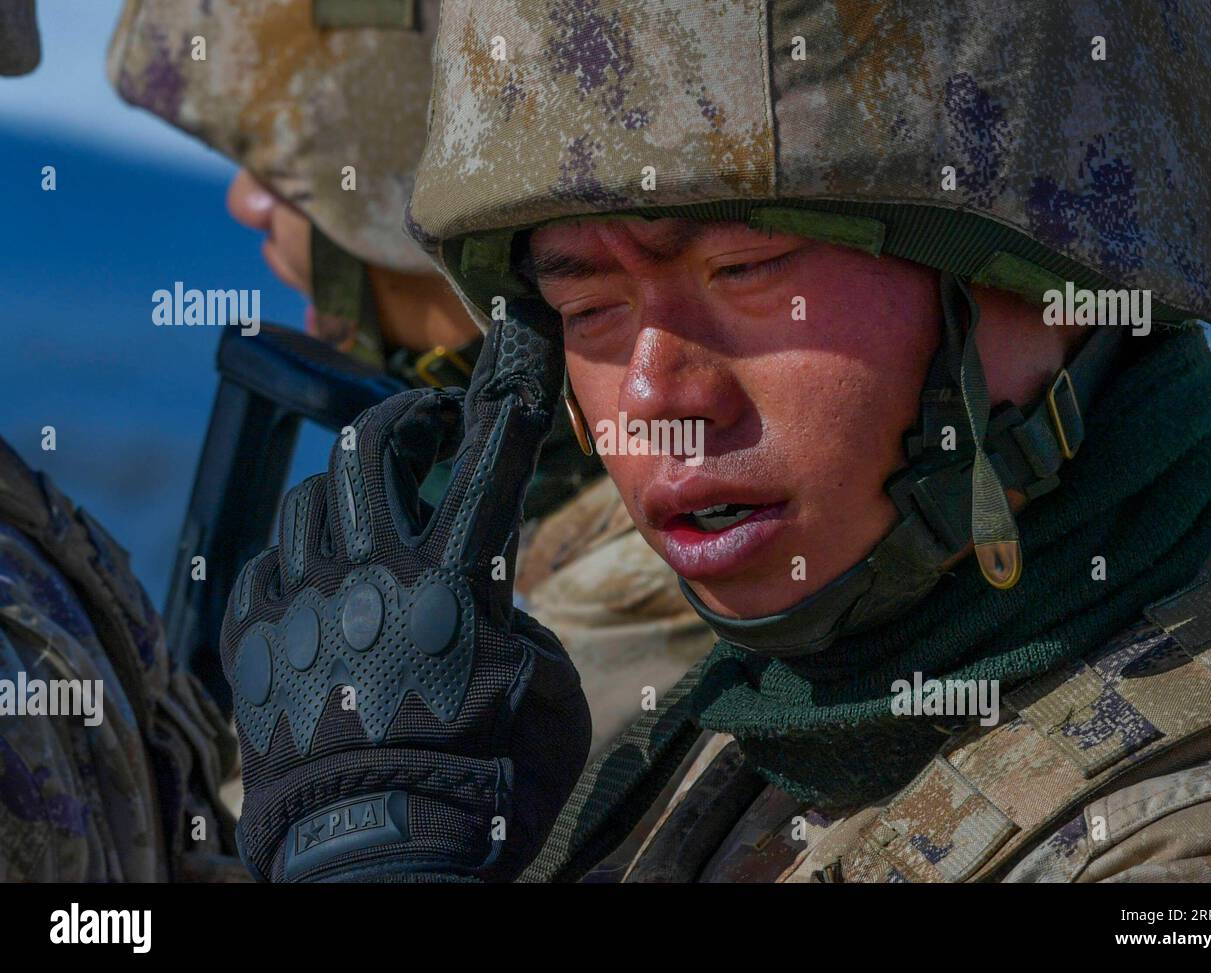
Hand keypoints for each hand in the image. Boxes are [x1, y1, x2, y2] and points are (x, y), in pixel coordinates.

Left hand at [220, 301, 590, 881]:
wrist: (380, 861)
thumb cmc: (484, 787)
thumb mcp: (550, 699)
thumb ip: (522, 627)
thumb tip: (489, 600)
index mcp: (453, 585)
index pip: (487, 464)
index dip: (502, 404)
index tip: (511, 370)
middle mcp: (371, 576)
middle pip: (368, 450)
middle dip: (403, 420)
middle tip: (423, 426)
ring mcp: (303, 606)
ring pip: (305, 500)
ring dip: (343, 489)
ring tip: (363, 507)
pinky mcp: (254, 644)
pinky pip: (260, 563)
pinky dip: (291, 555)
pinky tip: (311, 574)